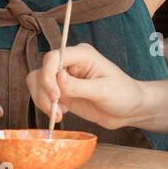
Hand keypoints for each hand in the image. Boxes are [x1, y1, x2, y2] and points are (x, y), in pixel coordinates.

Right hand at [28, 44, 146, 130]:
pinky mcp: (62, 91)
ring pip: (38, 82)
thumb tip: (58, 79)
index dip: (48, 76)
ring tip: (59, 114)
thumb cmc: (123, 95)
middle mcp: (70, 63)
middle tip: (57, 109)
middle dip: (44, 91)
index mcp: (82, 54)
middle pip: (42, 70)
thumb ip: (79, 86)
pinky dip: (46, 105)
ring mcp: (64, 77)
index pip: (53, 57)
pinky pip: (43, 94)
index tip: (56, 96)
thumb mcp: (103, 91)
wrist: (129, 109)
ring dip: (42, 100)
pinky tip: (62, 112)